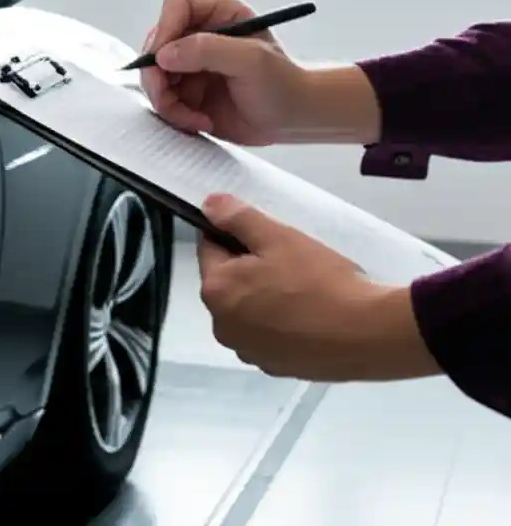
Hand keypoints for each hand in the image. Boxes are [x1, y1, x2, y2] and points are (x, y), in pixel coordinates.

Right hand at [141, 0, 310, 145]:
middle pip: (156, 44)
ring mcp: (190, 65)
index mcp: (219, 14)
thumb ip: (208, 50)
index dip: (164, 30)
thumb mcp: (251, 61)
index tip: (163, 59)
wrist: (291, 120)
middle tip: (168, 99)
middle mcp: (199, 36)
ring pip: (153, 76)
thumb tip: (165, 54)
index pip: (176, 6)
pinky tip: (200, 121)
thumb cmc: (284, 85)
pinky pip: (162, 100)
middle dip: (158, 77)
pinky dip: (174, 115)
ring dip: (166, 101)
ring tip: (194, 117)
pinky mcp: (186, 91)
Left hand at [197, 193, 439, 380]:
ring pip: (248, 312)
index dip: (234, 235)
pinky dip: (281, 325)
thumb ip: (238, 218)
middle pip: (228, 284)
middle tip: (290, 262)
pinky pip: (269, 336)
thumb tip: (208, 205)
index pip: (210, 249)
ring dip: (264, 298)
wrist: (367, 334)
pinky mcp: (275, 368)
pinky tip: (310, 317)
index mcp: (215, 291)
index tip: (266, 237)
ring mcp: (249, 352)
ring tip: (303, 290)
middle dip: (250, 269)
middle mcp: (222, 326)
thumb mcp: (278, 237)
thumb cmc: (319, 280)